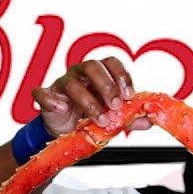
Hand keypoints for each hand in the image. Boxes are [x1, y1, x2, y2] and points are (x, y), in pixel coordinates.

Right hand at [32, 57, 151, 136]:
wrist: (67, 131)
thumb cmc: (92, 116)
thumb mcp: (114, 118)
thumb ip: (130, 117)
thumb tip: (149, 121)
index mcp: (100, 73)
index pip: (111, 62)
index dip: (121, 75)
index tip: (129, 94)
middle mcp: (81, 73)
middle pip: (92, 66)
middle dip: (107, 86)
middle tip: (116, 106)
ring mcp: (62, 84)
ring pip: (72, 83)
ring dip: (89, 102)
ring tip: (101, 120)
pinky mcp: (46, 96)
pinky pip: (43, 93)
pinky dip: (52, 100)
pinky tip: (64, 109)